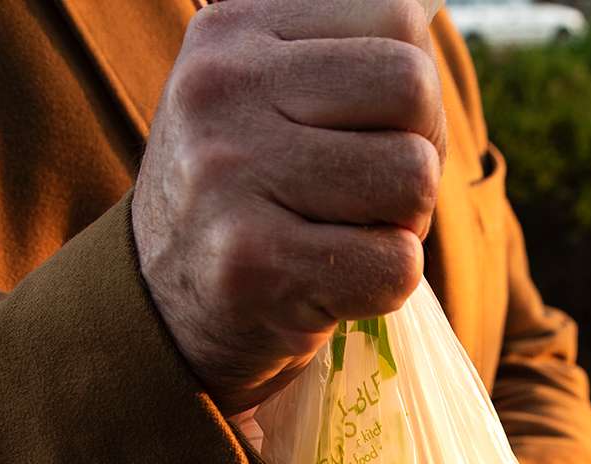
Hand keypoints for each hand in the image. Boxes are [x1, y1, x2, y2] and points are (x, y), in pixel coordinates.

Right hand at [132, 0, 445, 415]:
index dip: (410, 89)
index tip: (368, 132)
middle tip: (368, 194)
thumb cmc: (247, 191)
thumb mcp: (266, 89)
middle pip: (413, 89)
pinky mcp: (251, 264)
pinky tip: (329, 284)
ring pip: (413, 179)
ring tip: (341, 236)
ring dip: (402, 224)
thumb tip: (431, 12)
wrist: (159, 307)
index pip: (397, 19)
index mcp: (232, 29)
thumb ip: (344, 50)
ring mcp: (228, 177)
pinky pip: (395, 266)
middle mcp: (220, 90)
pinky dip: (385, 286)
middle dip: (417, 151)